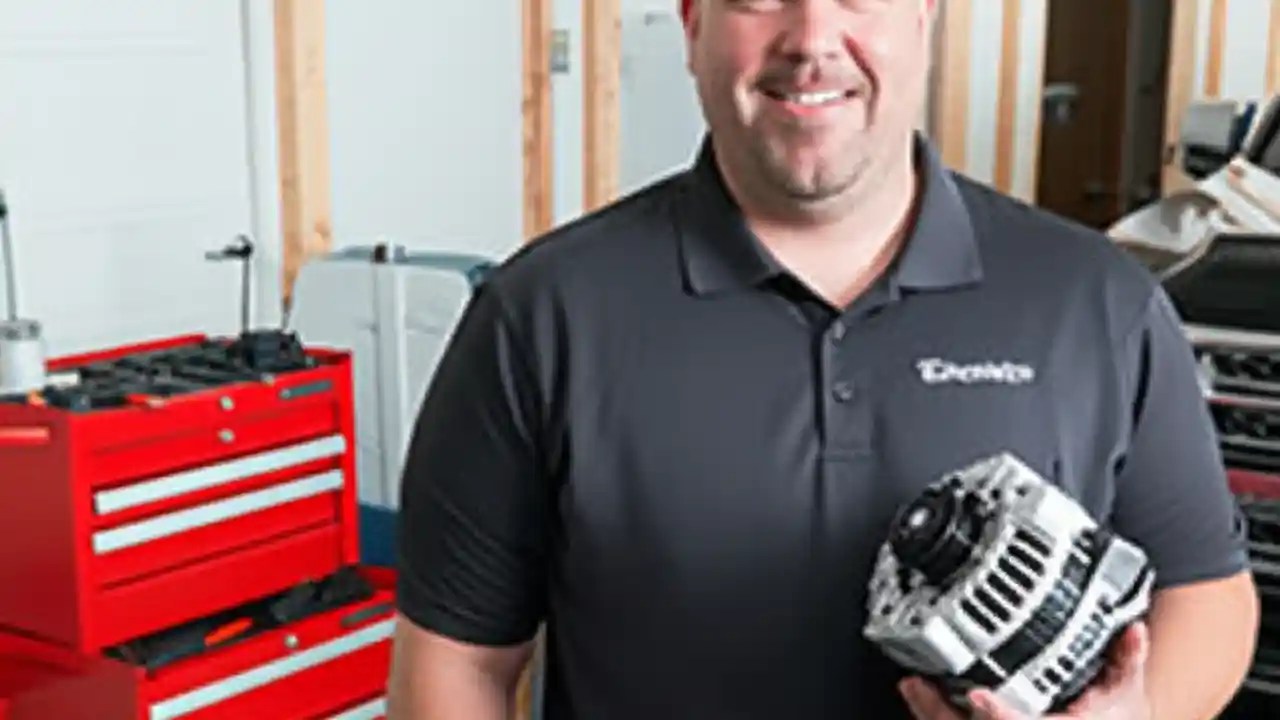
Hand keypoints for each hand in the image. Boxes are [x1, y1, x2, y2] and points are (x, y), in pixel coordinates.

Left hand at [900, 622, 1150, 718]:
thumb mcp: (1125, 695)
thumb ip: (1126, 660)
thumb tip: (1132, 630)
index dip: (998, 714)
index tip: (977, 696)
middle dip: (941, 713)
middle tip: (917, 685)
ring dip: (932, 714)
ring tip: (913, 688)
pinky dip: (938, 718)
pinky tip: (924, 702)